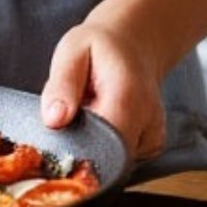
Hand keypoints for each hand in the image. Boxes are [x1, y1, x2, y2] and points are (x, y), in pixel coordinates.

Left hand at [40, 16, 165, 162]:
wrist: (134, 45)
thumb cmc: (102, 46)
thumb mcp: (72, 51)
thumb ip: (62, 85)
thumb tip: (54, 120)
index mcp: (128, 98)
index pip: (104, 146)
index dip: (77, 150)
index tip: (61, 135)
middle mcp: (148, 123)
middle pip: (107, 160)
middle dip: (81, 147)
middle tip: (72, 114)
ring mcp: (152, 138)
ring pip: (112, 161)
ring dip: (93, 144)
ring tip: (90, 112)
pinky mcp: (150, 147)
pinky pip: (120, 159)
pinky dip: (105, 145)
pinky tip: (103, 121)